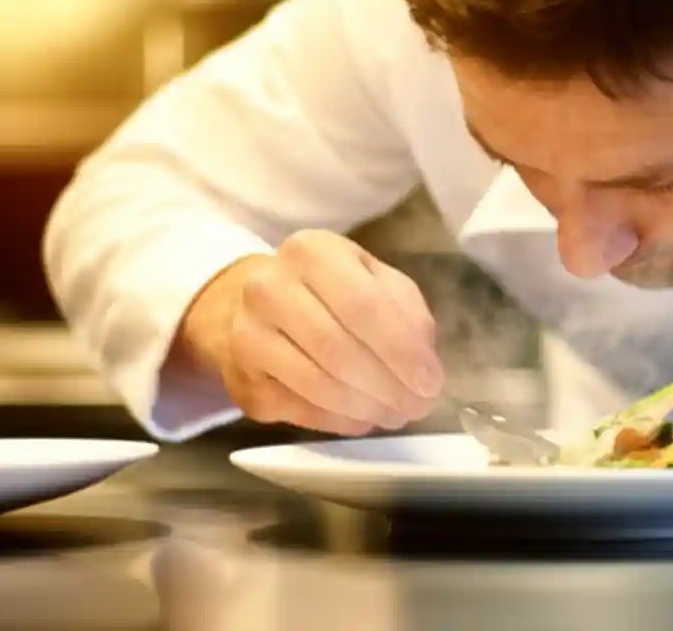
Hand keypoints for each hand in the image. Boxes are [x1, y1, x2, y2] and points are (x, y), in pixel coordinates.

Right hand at [177, 230, 443, 434]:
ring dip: (367, 408)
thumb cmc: (330, 292)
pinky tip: (363, 418)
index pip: (363, 305)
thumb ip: (408, 315)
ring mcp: (247, 335)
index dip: (401, 350)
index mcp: (312, 252)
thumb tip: (423, 369)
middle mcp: (269, 288)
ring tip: (396, 415)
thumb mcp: (375, 281)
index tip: (431, 383)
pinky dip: (340, 420)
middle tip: (417, 407)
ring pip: (317, 384)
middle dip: (388, 387)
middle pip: (338, 349)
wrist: (251, 305)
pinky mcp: (242, 380)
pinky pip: (300, 410)